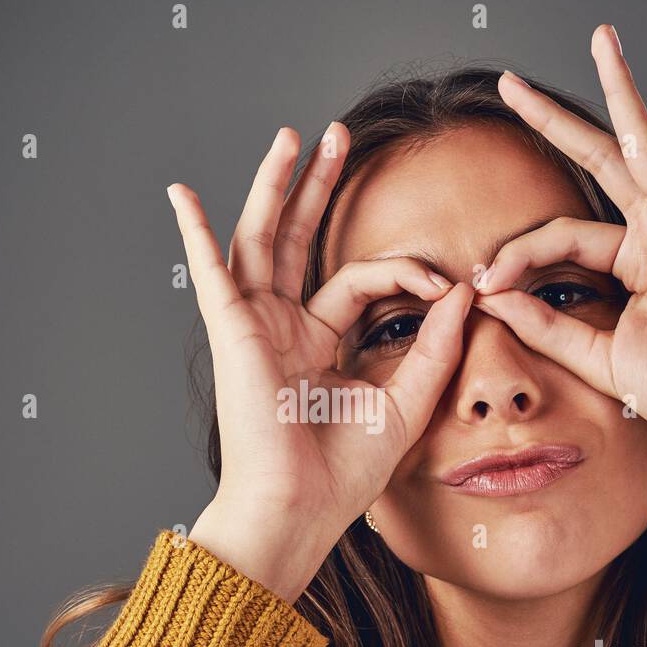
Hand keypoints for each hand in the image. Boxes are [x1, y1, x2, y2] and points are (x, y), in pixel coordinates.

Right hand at [167, 125, 474, 600]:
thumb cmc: (343, 473)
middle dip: (318, 188)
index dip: (404, 271)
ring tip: (293, 138)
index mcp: (318, 343)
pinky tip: (181, 194)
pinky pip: (210, 273)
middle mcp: (282, 329)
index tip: (448, 282)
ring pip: (262, 240)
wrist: (299, 509)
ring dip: (275, 188)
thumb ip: (437, 345)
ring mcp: (253, 327)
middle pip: (299, 242)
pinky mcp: (231, 332)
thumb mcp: (406, 402)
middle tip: (336, 137)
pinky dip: (195, 233)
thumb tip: (464, 289)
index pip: (358, 281)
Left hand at [472, 24, 646, 485]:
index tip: (479, 283)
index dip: (515, 254)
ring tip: (602, 41)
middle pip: (600, 160)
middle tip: (509, 83)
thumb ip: (547, 327)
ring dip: (620, 91)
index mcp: (634, 263)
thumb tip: (490, 297)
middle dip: (554, 119)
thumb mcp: (598, 358)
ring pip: (644, 144)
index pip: (559, 236)